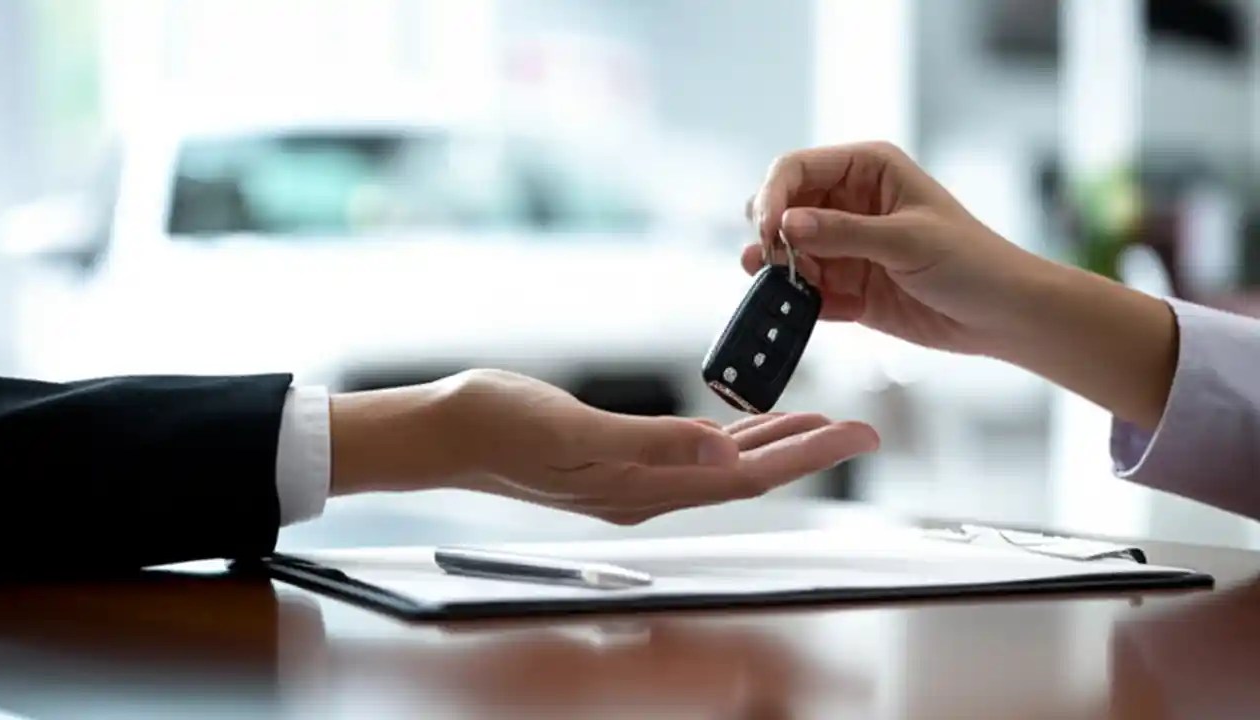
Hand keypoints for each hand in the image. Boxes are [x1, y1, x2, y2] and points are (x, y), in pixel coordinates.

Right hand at [330, 369, 878, 523]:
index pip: (746, 475)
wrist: (445, 432)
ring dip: (774, 444)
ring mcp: (631, 476)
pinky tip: (738, 424)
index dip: (807, 457)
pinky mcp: (615, 457)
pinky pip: (691, 448)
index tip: (857, 435)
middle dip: (808, 451)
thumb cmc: (498, 428)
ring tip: (818, 424)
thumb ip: (650, 444)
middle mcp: (646, 489)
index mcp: (643, 485)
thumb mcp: (573, 432)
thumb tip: (721, 450)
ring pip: (723, 462)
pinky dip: (728, 435)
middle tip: (860, 428)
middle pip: (747, 472)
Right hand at [744, 142, 1176, 429]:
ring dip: (774, 267)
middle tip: (768, 258)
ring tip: (772, 283)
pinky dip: (792, 300)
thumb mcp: (908, 241)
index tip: (767, 229)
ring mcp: (844, 246)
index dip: (772, 195)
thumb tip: (787, 224)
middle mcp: (848, 203)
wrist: (1004, 316)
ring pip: (786, 251)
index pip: (796, 168)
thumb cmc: (973, 261)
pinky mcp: (846, 288)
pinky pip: (804, 290)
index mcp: (866, 169)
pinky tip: (793, 309)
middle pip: (782, 207)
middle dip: (768, 230)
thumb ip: (844, 233)